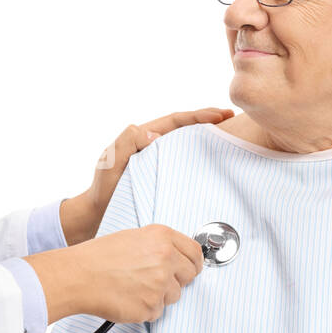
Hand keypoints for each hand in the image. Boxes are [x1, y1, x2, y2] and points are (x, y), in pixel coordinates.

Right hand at [24, 224, 205, 324]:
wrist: (78, 276)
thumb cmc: (98, 257)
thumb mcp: (132, 237)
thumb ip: (159, 245)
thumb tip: (176, 258)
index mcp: (162, 237)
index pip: (195, 252)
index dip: (194, 263)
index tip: (190, 269)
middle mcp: (165, 258)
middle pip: (189, 276)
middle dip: (176, 280)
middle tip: (155, 280)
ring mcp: (160, 284)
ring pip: (174, 296)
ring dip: (159, 296)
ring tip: (134, 288)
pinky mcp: (151, 306)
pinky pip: (157, 312)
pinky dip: (145, 309)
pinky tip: (128, 298)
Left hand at [59, 107, 234, 244]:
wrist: (98, 217)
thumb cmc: (102, 189)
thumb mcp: (110, 161)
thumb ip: (127, 142)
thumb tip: (155, 133)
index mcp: (144, 138)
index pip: (176, 121)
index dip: (199, 116)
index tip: (220, 115)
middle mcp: (155, 148)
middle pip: (187, 129)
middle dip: (210, 121)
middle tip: (234, 118)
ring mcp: (161, 165)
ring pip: (189, 147)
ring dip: (210, 140)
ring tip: (232, 135)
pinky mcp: (165, 182)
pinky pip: (187, 169)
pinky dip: (203, 163)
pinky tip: (218, 167)